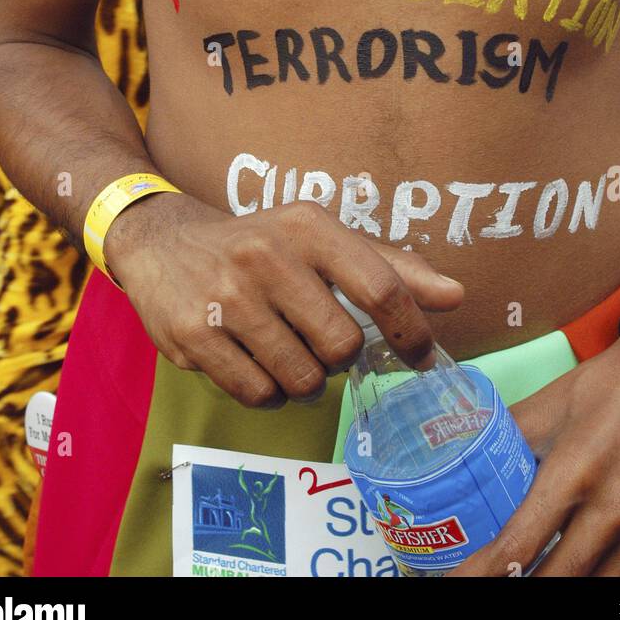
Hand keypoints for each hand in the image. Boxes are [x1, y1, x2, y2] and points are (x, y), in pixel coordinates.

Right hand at [105, 193, 463, 408]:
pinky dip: (268, 391)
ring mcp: (227, 297)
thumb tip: (455, 295)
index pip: (380, 285)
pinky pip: (258, 393)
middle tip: (321, 343)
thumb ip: (390, 266)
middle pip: (342, 345)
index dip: (410, 330)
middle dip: (340, 357)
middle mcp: (266, 255)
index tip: (421, 355)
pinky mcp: (195, 335)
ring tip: (286, 351)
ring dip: (304, 379)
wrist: (164, 243)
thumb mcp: (321, 239)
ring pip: (301, 378)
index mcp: (307, 226)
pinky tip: (255, 362)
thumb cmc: (261, 245)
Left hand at [448, 300, 619, 576]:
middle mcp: (613, 508)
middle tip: (487, 585)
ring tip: (525, 580)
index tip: (457, 580)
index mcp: (575, 471)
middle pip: (557, 578)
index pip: (520, 543)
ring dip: (555, 588)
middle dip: (516, 589)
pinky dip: (592, 584)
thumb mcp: (544, 407)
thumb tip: (463, 460)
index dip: (482, 571)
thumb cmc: (606, 388)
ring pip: (593, 588)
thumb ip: (503, 440)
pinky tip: (568, 575)